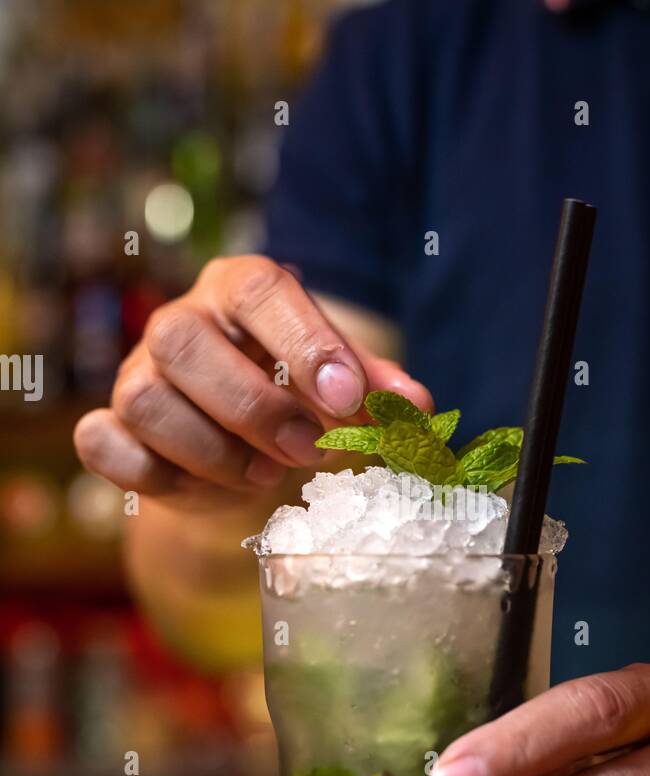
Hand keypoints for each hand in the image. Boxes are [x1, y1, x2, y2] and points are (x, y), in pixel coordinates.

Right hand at [73, 255, 430, 509]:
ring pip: (145, 400)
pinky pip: (106, 445)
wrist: (240, 447)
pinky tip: (204, 485)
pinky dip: (157, 475)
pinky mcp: (107, 428)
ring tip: (263, 474)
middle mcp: (178, 321)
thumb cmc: (294, 398)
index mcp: (238, 290)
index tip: (347, 400)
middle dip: (255, 407)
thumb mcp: (341, 386)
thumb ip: (378, 390)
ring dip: (214, 452)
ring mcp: (134, 373)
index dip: (306, 343)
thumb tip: (417, 409)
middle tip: (309, 451)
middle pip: (183, 340)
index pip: (261, 290)